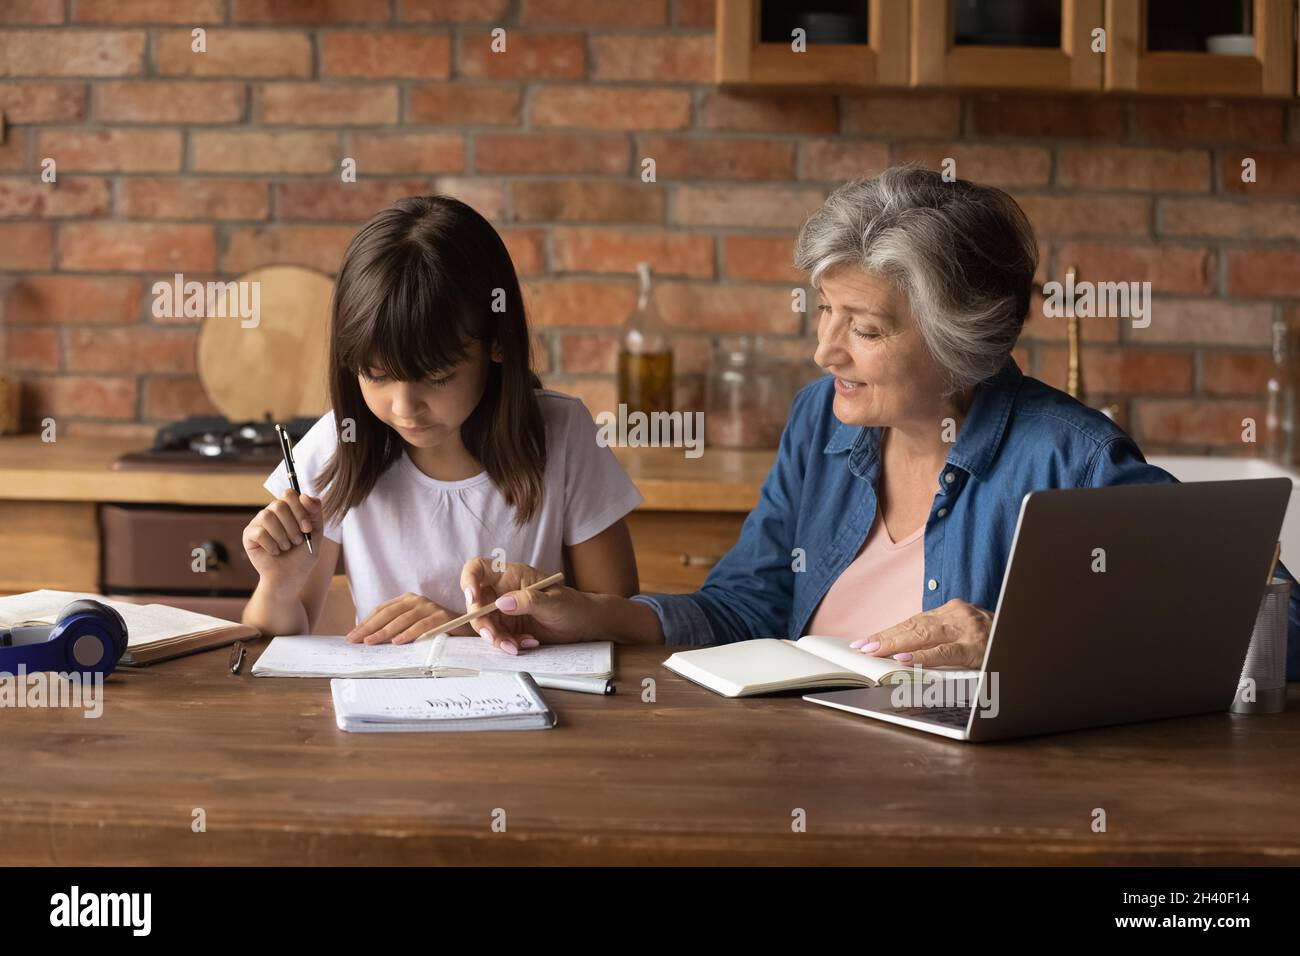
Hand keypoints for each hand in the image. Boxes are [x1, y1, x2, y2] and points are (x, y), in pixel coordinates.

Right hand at [242, 491, 322, 583]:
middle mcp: (272, 512)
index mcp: (288, 509)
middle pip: (278, 504)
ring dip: (282, 536)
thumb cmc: (303, 556)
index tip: (307, 528)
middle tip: (297, 541)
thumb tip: (306, 495)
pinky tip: (275, 552)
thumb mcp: (316, 533)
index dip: (300, 509)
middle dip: (292, 526)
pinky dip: (271, 545)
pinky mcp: (249, 535)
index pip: (290, 494)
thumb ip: (315, 513)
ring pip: (267, 516)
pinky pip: (259, 532)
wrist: (290, 578)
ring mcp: (259, 523)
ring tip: (286, 547)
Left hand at [346, 592, 471, 644]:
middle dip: (370, 627)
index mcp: (408, 601)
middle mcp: (418, 600)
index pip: (382, 609)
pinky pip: (422, 626)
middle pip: (389, 613)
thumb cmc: (436, 632)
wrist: (467, 631)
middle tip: (356, 640)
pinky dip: (408, 634)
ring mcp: (430, 607)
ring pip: (403, 619)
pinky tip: (397, 642)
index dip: (366, 622)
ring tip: (371, 642)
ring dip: (385, 631)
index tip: (352, 636)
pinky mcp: (442, 617)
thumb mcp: (413, 628)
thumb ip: (395, 629)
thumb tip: (367, 640)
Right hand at [460, 557, 601, 654]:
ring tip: (518, 646)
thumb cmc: (572, 605)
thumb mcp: (553, 602)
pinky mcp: (508, 628)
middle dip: (482, 623)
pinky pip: (497, 638)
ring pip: (484, 624)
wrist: (584, 625)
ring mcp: (504, 611)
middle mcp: (503, 591)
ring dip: (497, 639)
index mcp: (511, 575)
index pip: (478, 568)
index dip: (468, 580)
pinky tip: (527, 644)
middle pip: (475, 603)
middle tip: (495, 637)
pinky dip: (508, 644)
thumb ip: (528, 600)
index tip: (472, 598)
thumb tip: (501, 602)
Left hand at [849, 598, 991, 668]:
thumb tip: (905, 652)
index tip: (866, 641)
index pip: (913, 621)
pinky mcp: (977, 648)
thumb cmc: (994, 640)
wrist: (1029, 636)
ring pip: (925, 635)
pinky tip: (906, 661)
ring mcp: (968, 630)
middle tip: (862, 647)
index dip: (888, 632)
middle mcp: (958, 616)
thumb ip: (941, 639)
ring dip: (896, 644)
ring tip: (875, 652)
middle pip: (914, 626)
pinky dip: (923, 656)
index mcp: (952, 612)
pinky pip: (945, 652)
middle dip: (886, 637)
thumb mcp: (967, 633)